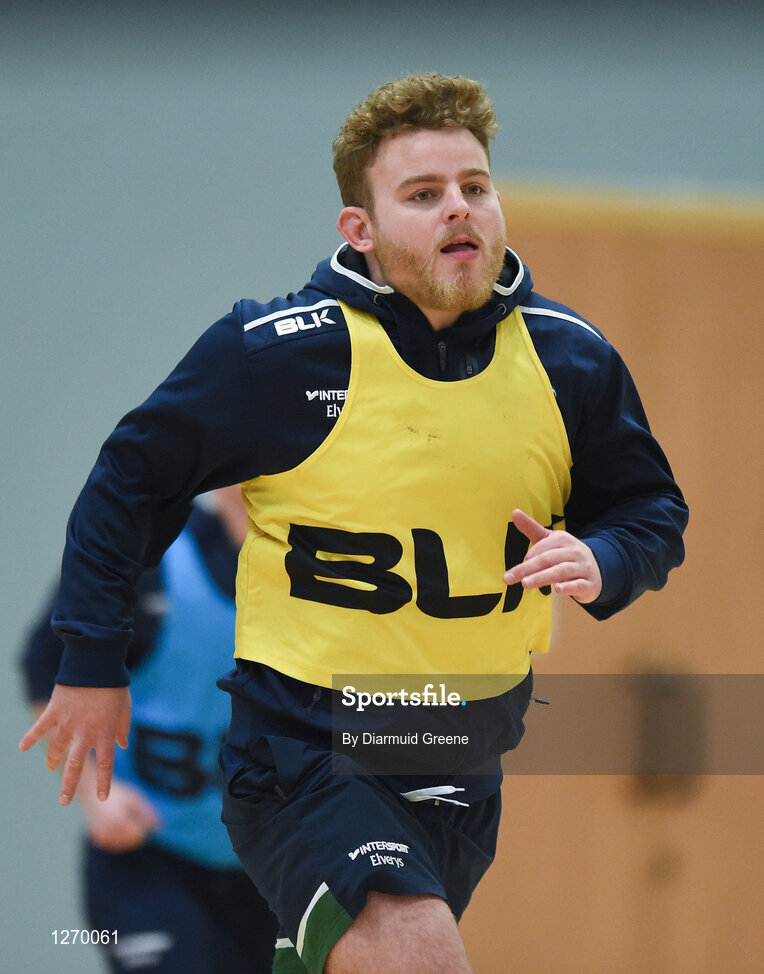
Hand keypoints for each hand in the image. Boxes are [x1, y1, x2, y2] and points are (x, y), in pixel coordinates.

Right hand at [19, 684, 130, 805]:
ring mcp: (68, 722)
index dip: (104, 782)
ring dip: (53, 760)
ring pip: (57, 748)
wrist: (97, 664)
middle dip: (69, 785)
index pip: (105, 764)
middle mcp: (85, 732)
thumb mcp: (124, 709)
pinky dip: (30, 737)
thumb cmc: (114, 686)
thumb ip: (122, 729)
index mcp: (105, 732)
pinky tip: (22, 747)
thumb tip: (122, 746)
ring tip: (51, 767)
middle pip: (75, 765)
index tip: (103, 797)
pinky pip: (40, 727)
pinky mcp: (55, 710)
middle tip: (63, 802)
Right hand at [80, 775, 160, 852]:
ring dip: (128, 835)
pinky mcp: (97, 840)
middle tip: (127, 814)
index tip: (138, 814)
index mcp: (118, 821)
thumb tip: (160, 828)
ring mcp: (101, 837)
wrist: (92, 791)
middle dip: (135, 830)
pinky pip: (116, 844)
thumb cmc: (118, 794)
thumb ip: (148, 814)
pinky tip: (116, 824)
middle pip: (133, 841)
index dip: (142, 826)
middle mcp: (107, 832)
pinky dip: (120, 837)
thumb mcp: (135, 799)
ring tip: (122, 817)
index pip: (139, 835)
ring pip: (125, 845)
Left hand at [503, 509, 601, 603]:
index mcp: (563, 539)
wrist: (594, 571)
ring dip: (542, 577)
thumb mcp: (549, 540)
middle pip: (547, 559)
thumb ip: (531, 528)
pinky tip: (558, 590)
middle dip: (527, 568)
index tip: (516, 570)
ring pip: (561, 571)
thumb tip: (514, 512)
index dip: (528, 557)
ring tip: (525, 583)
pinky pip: (578, 584)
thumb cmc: (565, 555)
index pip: (542, 548)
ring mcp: (583, 567)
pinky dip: (569, 587)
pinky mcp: (588, 584)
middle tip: (508, 578)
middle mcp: (574, 551)